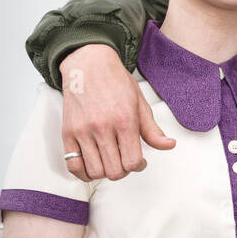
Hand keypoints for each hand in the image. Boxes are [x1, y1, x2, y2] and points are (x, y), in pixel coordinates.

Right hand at [60, 44, 175, 180]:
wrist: (88, 64)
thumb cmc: (116, 82)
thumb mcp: (140, 103)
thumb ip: (153, 129)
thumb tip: (169, 145)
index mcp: (124, 120)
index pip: (133, 162)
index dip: (139, 166)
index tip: (139, 161)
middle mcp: (102, 127)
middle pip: (115, 171)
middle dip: (123, 171)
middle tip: (124, 161)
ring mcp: (82, 131)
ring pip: (95, 171)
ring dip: (105, 172)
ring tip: (109, 161)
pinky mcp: (67, 133)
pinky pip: (72, 165)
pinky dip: (83, 173)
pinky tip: (92, 166)